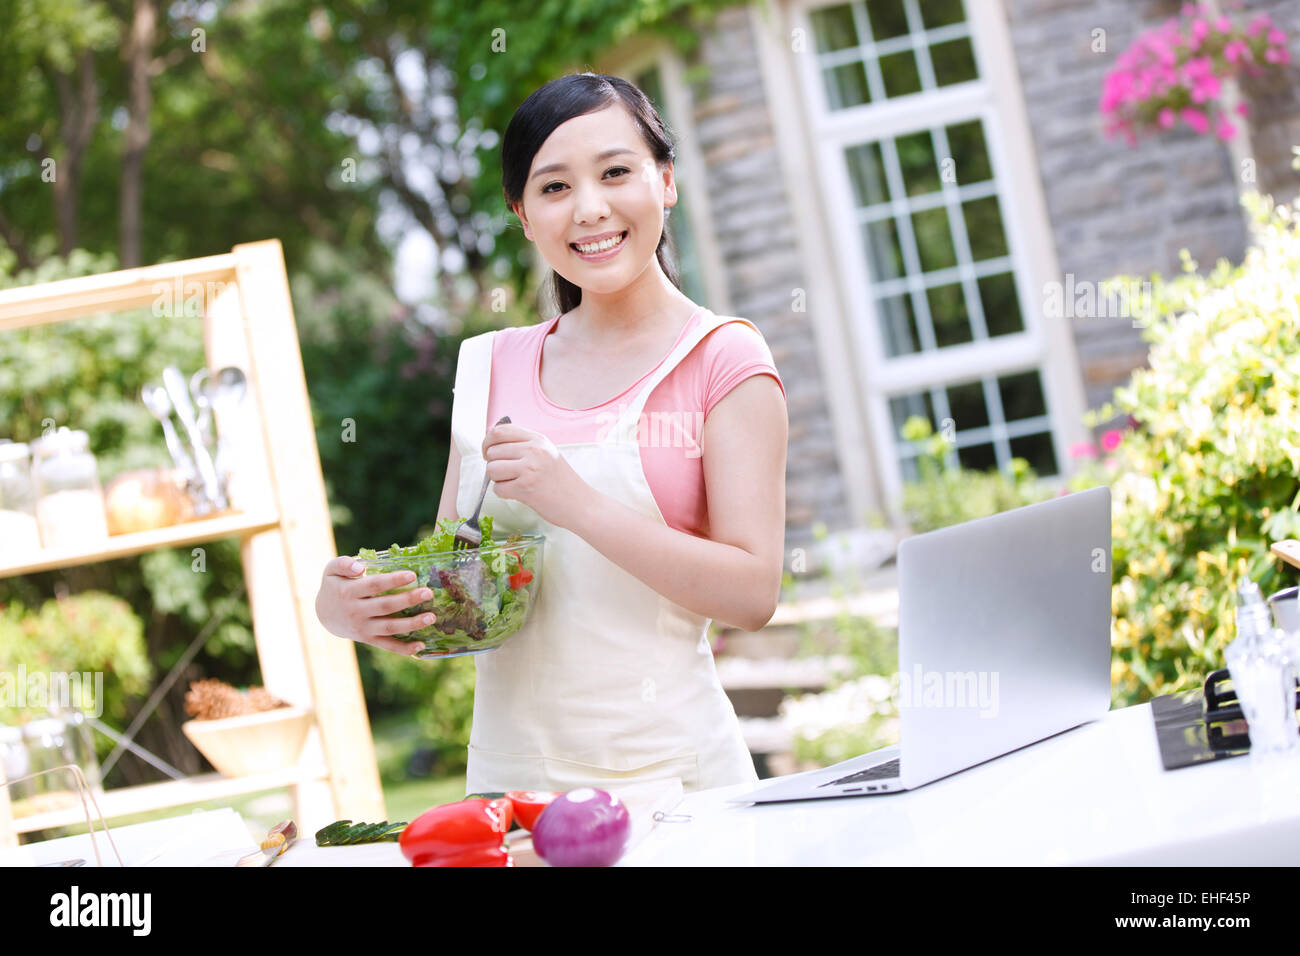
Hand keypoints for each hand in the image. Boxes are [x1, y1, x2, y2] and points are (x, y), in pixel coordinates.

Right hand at [314, 555, 440, 655]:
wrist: (323, 614)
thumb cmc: (334, 586)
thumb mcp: (331, 571)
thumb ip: (343, 564)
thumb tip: (361, 567)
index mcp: (348, 592)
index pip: (374, 586)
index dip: (393, 580)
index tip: (412, 575)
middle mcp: (356, 612)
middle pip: (386, 606)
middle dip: (408, 600)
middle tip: (428, 592)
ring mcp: (363, 628)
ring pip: (390, 628)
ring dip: (412, 624)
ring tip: (432, 617)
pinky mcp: (368, 639)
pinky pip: (388, 645)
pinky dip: (404, 648)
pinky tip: (421, 645)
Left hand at [482, 421, 589, 528]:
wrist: (581, 504)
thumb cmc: (561, 481)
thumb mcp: (547, 453)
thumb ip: (523, 445)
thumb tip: (492, 443)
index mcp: (538, 439)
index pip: (500, 431)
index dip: (488, 442)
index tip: (489, 452)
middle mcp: (534, 450)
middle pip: (493, 451)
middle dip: (494, 464)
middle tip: (506, 473)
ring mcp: (529, 469)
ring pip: (492, 470)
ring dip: (497, 480)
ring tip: (513, 483)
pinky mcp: (525, 488)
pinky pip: (497, 489)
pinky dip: (504, 493)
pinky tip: (519, 493)